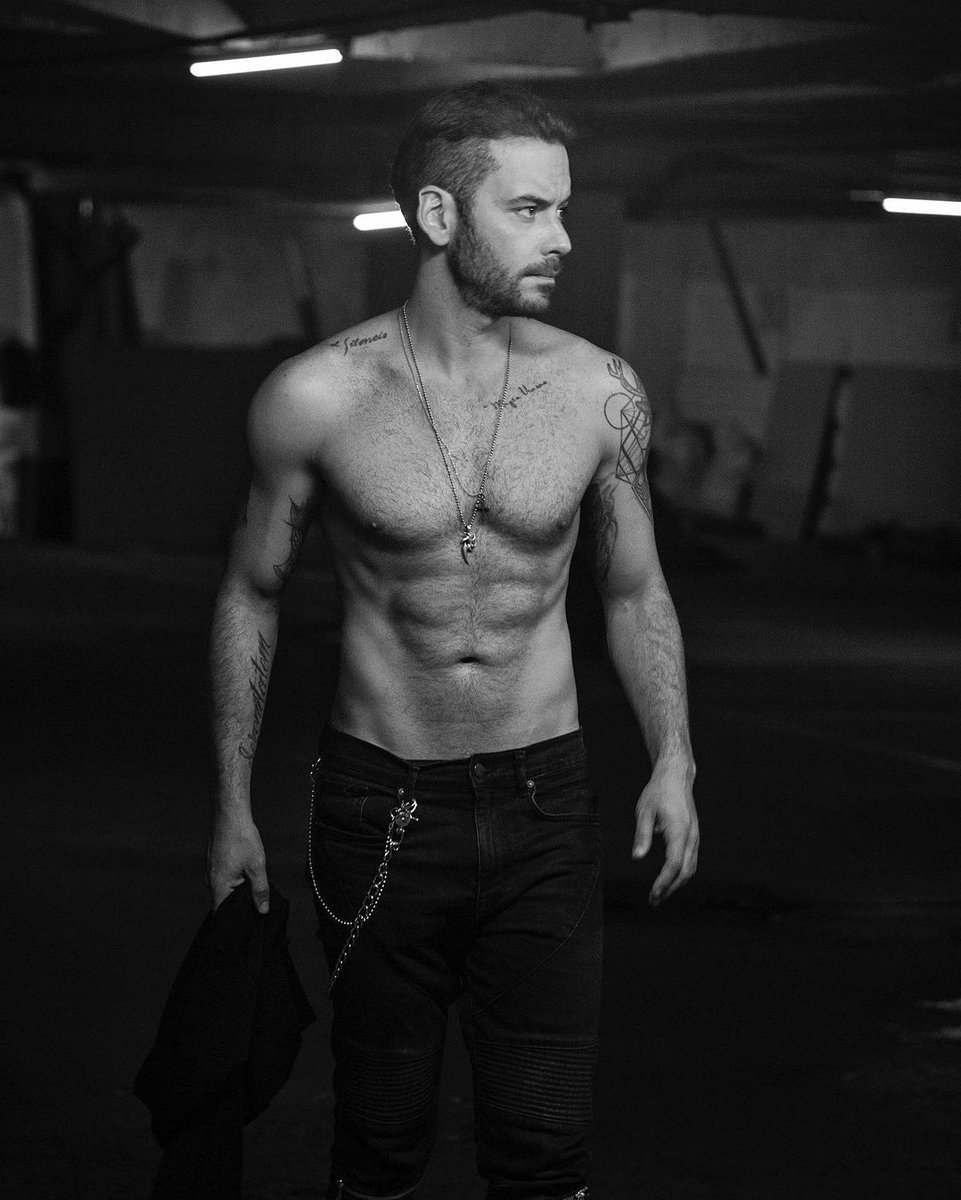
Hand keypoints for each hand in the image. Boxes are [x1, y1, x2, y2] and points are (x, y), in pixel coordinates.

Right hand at [206, 809, 269, 912]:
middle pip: (224, 903)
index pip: (222, 914)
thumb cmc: (242, 838)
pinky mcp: (215, 864)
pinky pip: (224, 879)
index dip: (235, 920)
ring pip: (225, 890)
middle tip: (258, 905)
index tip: (248, 923)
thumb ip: (260, 890)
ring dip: (239, 891)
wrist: (230, 814)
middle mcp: (210, 881)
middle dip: (240, 906)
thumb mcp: (257, 866)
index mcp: (218, 885)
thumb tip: (262, 910)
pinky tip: (247, 874)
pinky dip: (236, 881)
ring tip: (254, 887)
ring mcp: (211, 872)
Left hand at [632, 759, 698, 906]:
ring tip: (659, 895)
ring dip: (676, 884)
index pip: (673, 864)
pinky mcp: (693, 835)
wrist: (676, 777)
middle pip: (685, 871)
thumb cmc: (658, 792)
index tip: (652, 895)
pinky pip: (691, 860)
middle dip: (670, 889)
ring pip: (690, 868)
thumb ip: (642, 835)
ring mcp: (695, 836)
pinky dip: (681, 874)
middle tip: (653, 901)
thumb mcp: (644, 811)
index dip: (663, 882)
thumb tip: (637, 857)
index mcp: (679, 831)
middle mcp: (691, 836)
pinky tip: (669, 879)